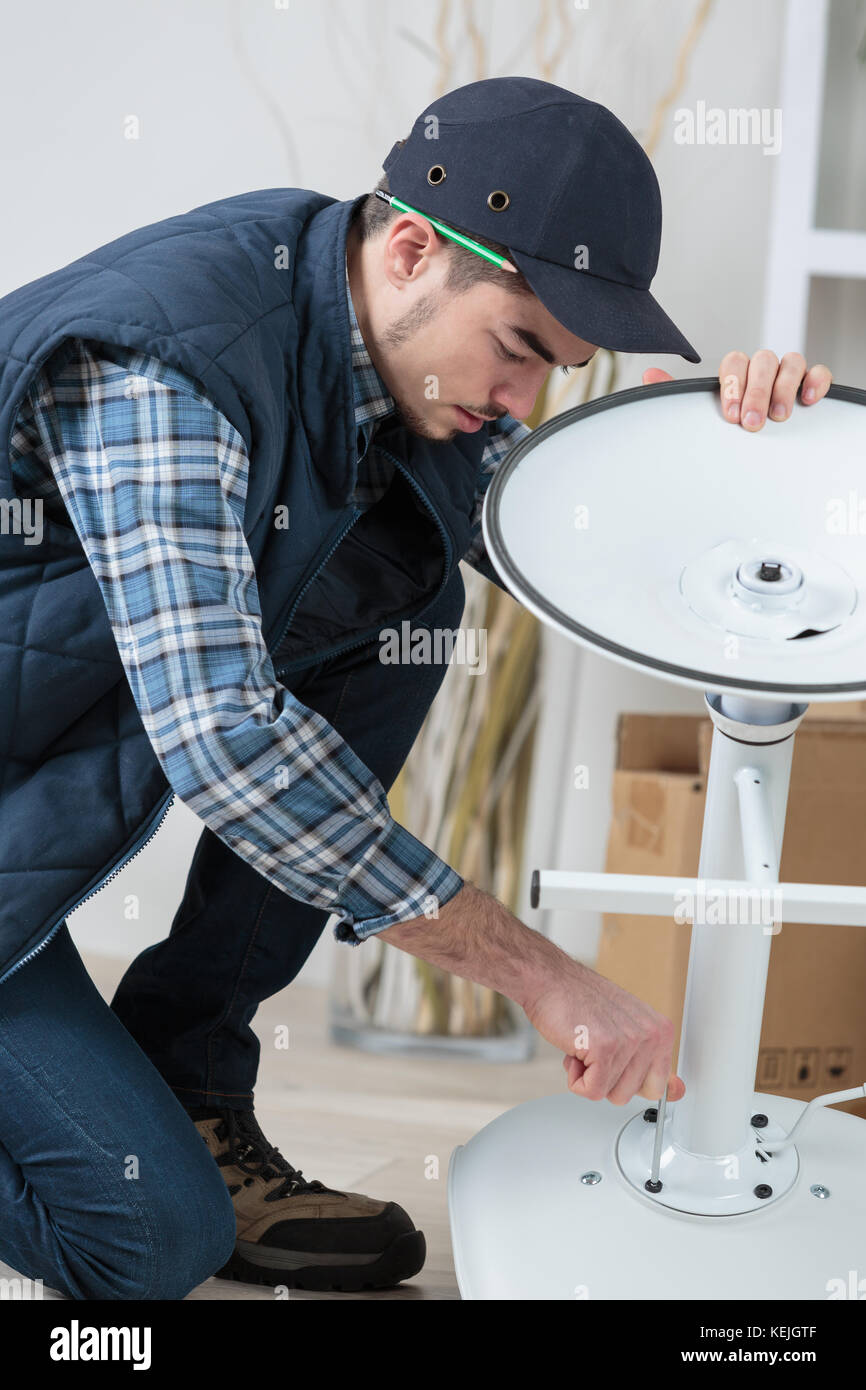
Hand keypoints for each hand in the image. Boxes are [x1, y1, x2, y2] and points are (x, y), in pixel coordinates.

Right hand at [523, 958, 685, 1105]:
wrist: (551, 980)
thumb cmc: (581, 1002)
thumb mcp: (627, 1028)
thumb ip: (651, 1062)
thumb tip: (677, 1092)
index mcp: (662, 1031)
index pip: (658, 1087)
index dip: (627, 1079)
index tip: (615, 1060)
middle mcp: (651, 1035)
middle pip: (632, 1094)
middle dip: (606, 1079)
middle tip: (594, 1047)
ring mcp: (629, 1041)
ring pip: (611, 1094)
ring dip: (588, 1076)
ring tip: (584, 1044)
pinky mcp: (605, 1048)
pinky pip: (591, 1091)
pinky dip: (575, 1079)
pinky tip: (574, 1050)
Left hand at [643, 350, 831, 429]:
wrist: (753, 450)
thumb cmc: (726, 427)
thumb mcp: (701, 414)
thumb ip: (679, 394)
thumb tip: (649, 375)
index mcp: (735, 373)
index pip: (734, 362)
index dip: (733, 385)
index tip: (730, 414)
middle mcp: (761, 369)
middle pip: (762, 360)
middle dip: (756, 392)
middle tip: (751, 423)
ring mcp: (787, 374)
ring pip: (790, 361)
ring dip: (784, 388)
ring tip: (778, 417)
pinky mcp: (811, 384)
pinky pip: (818, 372)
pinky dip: (815, 381)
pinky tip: (807, 400)